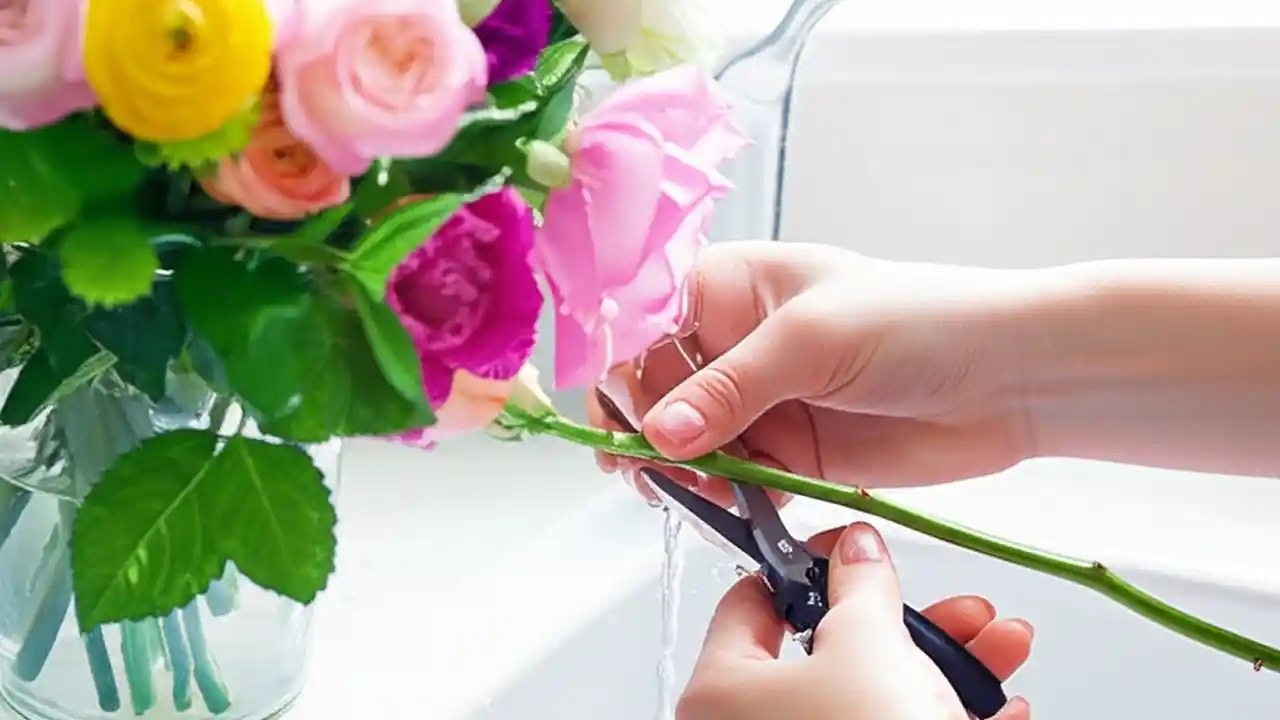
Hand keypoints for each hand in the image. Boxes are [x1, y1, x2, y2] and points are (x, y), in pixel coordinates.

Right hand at [591, 247, 1279, 497]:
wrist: (1014, 378)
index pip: (640, 326)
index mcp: (728, 287)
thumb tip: (656, 435)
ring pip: (684, 445)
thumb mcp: (815, 339)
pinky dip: (719, 499)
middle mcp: (733, 343)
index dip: (621, 370)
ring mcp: (760, 401)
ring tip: (699, 490)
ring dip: (680, 472)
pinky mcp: (788, 454)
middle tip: (655, 466)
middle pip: (651, 393)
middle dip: (644, 431)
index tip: (621, 416)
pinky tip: (726, 506)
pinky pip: (730, 481)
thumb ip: (731, 388)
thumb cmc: (924, 320)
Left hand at [678, 523, 1032, 719]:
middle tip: (959, 611)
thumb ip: (861, 586)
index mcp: (722, 689)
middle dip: (912, 626)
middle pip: (831, 654)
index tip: (860, 550)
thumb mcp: (870, 646)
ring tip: (1002, 647)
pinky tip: (1001, 706)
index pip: (754, 603)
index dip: (812, 566)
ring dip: (945, 668)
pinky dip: (946, 718)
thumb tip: (856, 548)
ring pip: (874, 700)